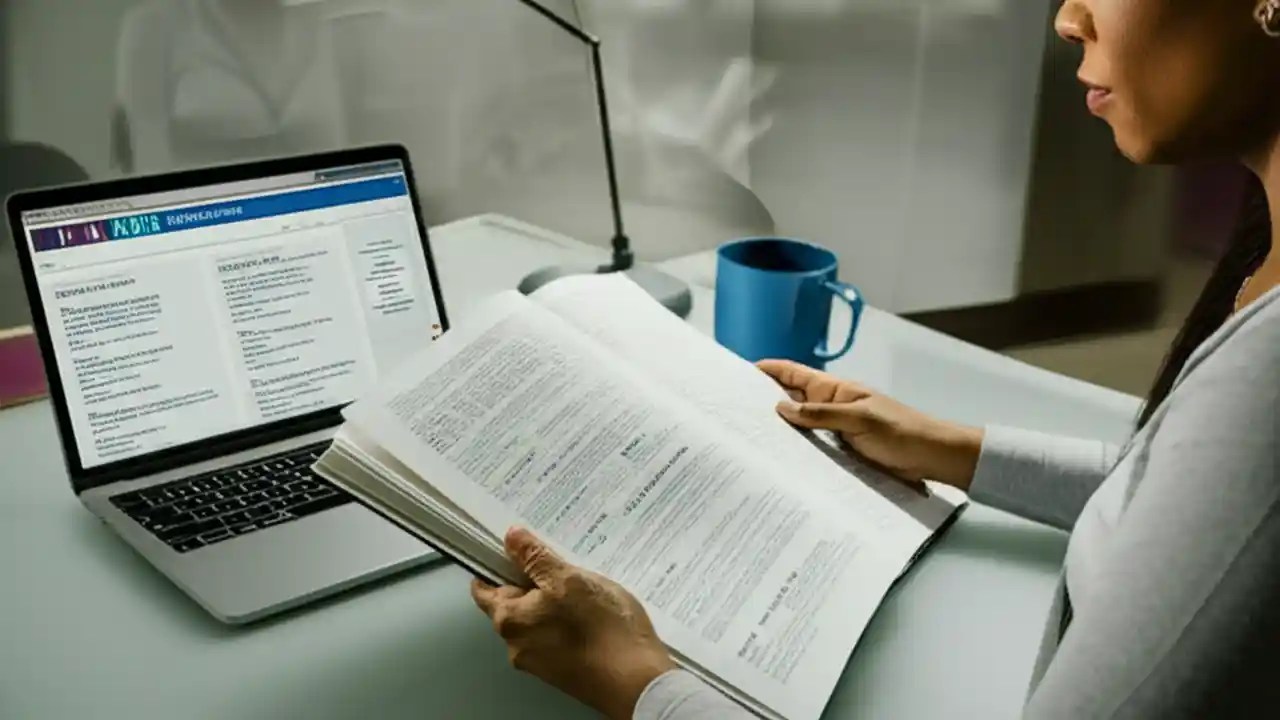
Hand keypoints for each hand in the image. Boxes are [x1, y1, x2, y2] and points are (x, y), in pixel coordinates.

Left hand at [471, 528, 675, 719]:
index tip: (514, 548)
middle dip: (535, 580)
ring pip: (539, 617)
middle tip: (562, 565)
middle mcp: (518, 645)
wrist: (637, 681)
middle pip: (514, 602)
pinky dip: (570, 619)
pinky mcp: (564, 668)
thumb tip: (512, 539)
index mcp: (510, 621)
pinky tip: (594, 612)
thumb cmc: (603, 631)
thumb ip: (535, 558)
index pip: (484, 588)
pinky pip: (557, 634)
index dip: (496, 564)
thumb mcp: (568, 579)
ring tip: (585, 588)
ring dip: (556, 599)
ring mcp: (541, 660)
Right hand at [757, 360, 982, 490]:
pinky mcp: (841, 450)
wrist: (932, 456)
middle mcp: (831, 406)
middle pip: (791, 399)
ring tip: (748, 439)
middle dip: (764, 402)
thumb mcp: (859, 419)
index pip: (794, 373)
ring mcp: (835, 429)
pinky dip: (796, 450)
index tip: (739, 373)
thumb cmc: (901, 431)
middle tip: (734, 412)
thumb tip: (781, 407)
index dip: (768, 370)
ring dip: (779, 430)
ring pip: (799, 426)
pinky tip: (779, 460)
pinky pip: (812, 446)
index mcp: (836, 389)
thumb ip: (820, 414)